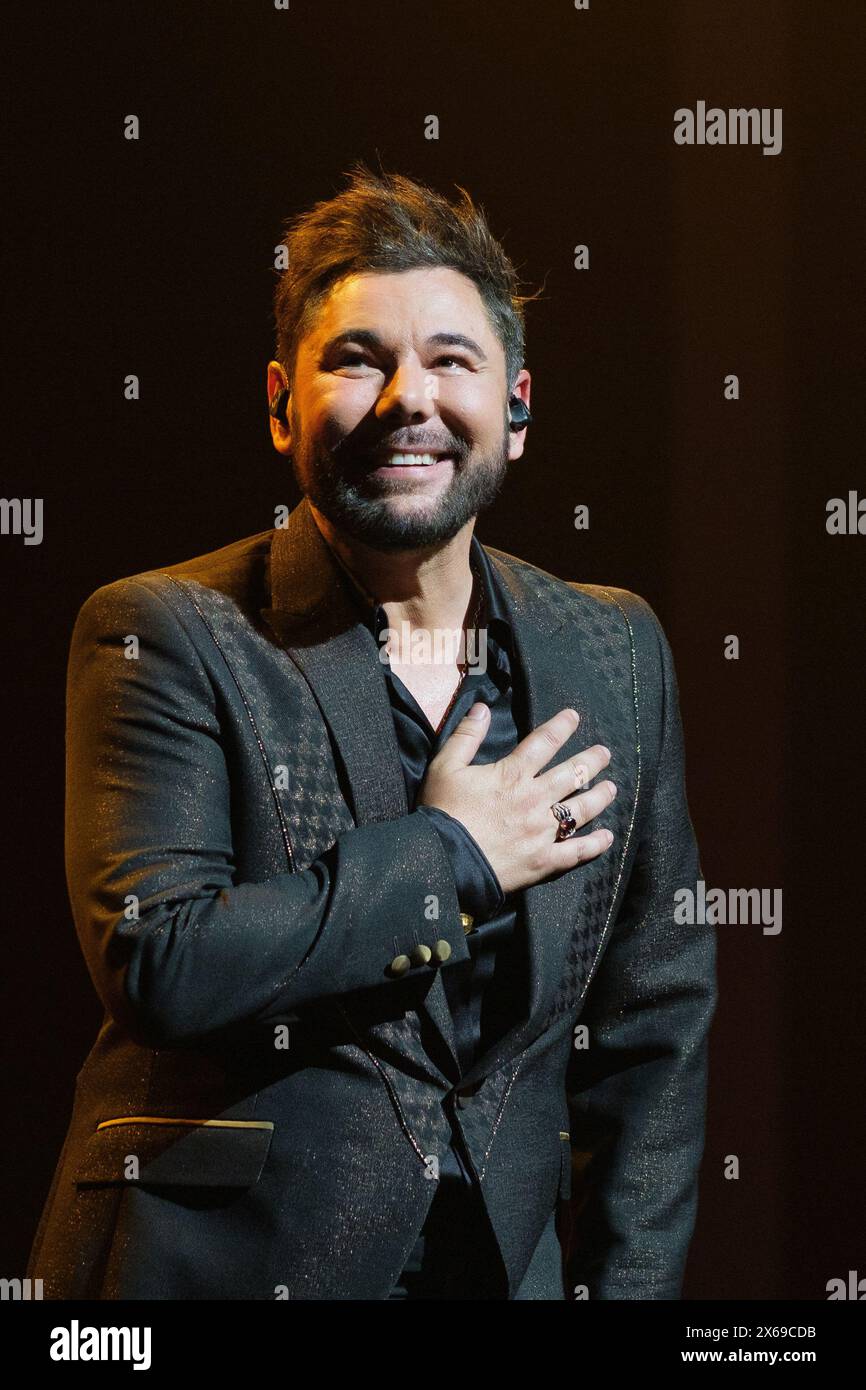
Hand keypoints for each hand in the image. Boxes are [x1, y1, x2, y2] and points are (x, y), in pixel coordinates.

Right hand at [417, 704, 615, 895]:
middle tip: (605, 753)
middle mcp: (535, 799)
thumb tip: (482, 708)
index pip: (544, 743)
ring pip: (581, 810)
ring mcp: (543, 831)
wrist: (443, 860)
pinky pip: (576, 852)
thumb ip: (466, 736)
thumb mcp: (445, 766)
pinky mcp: (544, 861)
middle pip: (572, 774)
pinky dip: (595, 845)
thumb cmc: (443, 812)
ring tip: (612, 788)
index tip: (574, 717)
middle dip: (592, 760)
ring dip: (599, 797)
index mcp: (512, 774)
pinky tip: (608, 837)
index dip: (561, 727)